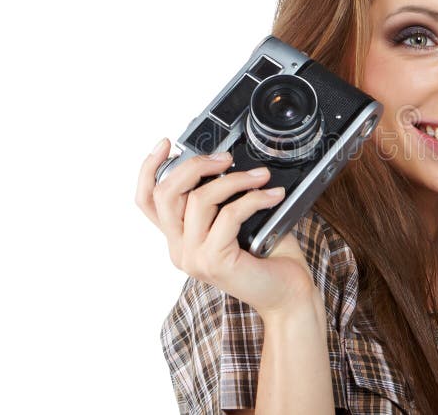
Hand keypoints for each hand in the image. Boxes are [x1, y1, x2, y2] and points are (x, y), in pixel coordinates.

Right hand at [135, 140, 317, 317]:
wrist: (289, 293)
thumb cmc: (269, 256)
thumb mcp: (239, 218)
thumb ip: (223, 197)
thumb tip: (228, 161)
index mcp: (180, 237)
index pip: (148, 202)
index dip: (149, 169)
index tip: (167, 144)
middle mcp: (180, 249)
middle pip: (166, 193)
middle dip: (195, 165)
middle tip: (226, 158)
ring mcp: (193, 257)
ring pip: (199, 199)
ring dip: (234, 179)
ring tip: (261, 176)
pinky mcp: (214, 261)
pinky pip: (229, 215)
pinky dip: (254, 198)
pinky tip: (273, 195)